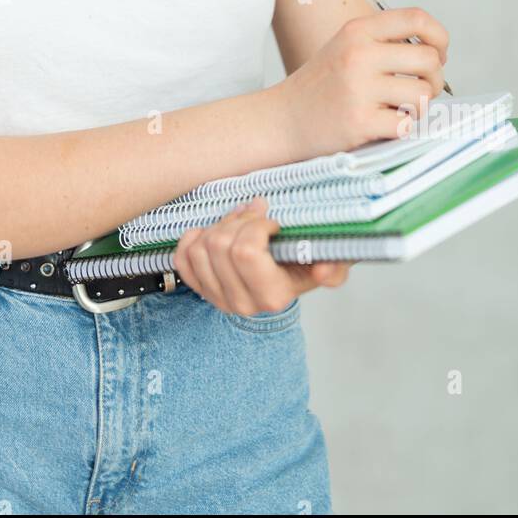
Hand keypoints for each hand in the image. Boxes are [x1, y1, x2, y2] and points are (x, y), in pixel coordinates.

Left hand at [173, 195, 351, 315]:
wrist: (289, 277)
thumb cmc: (307, 263)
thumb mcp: (332, 262)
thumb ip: (335, 267)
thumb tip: (324, 272)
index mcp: (273, 296)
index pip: (245, 252)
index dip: (256, 226)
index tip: (272, 222)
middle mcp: (242, 303)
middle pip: (220, 245)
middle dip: (238, 219)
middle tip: (255, 214)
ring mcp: (217, 298)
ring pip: (200, 248)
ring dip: (218, 225)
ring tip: (239, 220)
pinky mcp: (200, 289)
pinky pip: (182, 259)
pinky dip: (193, 238)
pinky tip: (212, 231)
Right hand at [276, 7, 449, 161]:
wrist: (282, 119)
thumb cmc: (321, 86)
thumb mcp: (346, 47)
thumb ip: (384, 41)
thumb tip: (436, 52)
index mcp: (357, 31)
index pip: (416, 18)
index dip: (439, 36)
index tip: (438, 53)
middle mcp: (359, 55)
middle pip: (428, 58)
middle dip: (434, 78)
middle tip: (421, 88)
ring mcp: (359, 89)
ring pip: (423, 94)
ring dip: (420, 106)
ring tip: (400, 108)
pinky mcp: (359, 121)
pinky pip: (406, 124)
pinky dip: (402, 128)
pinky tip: (384, 124)